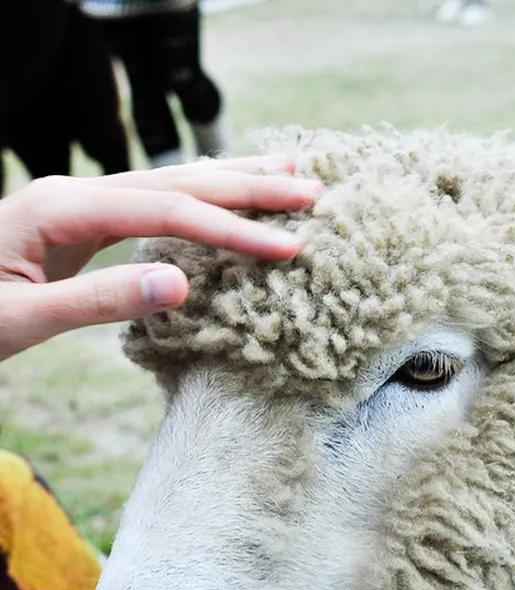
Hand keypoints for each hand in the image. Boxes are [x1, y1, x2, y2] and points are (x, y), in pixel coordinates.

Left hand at [0, 156, 321, 360]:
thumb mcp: (21, 320)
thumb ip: (98, 300)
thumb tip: (182, 284)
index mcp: (60, 209)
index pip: (166, 213)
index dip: (231, 230)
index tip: (288, 248)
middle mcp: (73, 194)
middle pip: (177, 183)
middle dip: (248, 188)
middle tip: (312, 192)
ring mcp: (77, 203)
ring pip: (170, 183)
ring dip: (231, 180)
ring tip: (289, 171)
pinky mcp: (79, 222)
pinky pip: (154, 202)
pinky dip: (200, 197)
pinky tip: (226, 193)